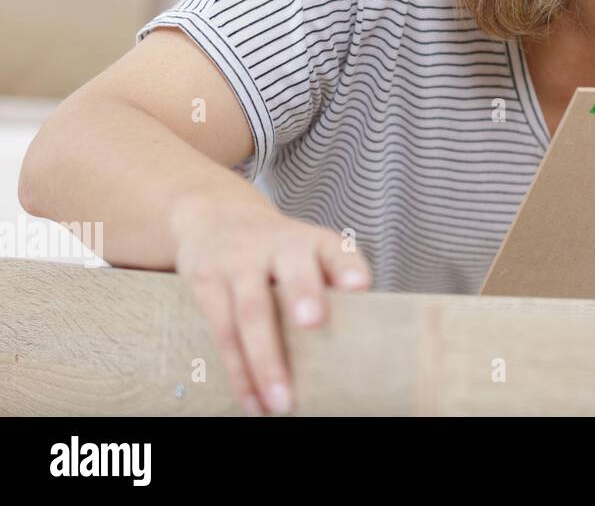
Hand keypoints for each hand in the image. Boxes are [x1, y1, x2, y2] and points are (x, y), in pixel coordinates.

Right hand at [172, 192, 371, 414]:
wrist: (216, 217)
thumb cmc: (279, 251)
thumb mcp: (310, 252)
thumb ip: (335, 284)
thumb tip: (362, 337)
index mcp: (313, 241)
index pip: (336, 249)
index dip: (347, 266)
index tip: (359, 286)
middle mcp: (277, 244)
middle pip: (290, 271)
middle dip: (302, 295)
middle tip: (315, 323)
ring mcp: (238, 262)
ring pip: (251, 313)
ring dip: (266, 362)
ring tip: (282, 403)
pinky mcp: (207, 283)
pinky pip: (222, 333)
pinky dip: (239, 372)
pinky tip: (252, 401)